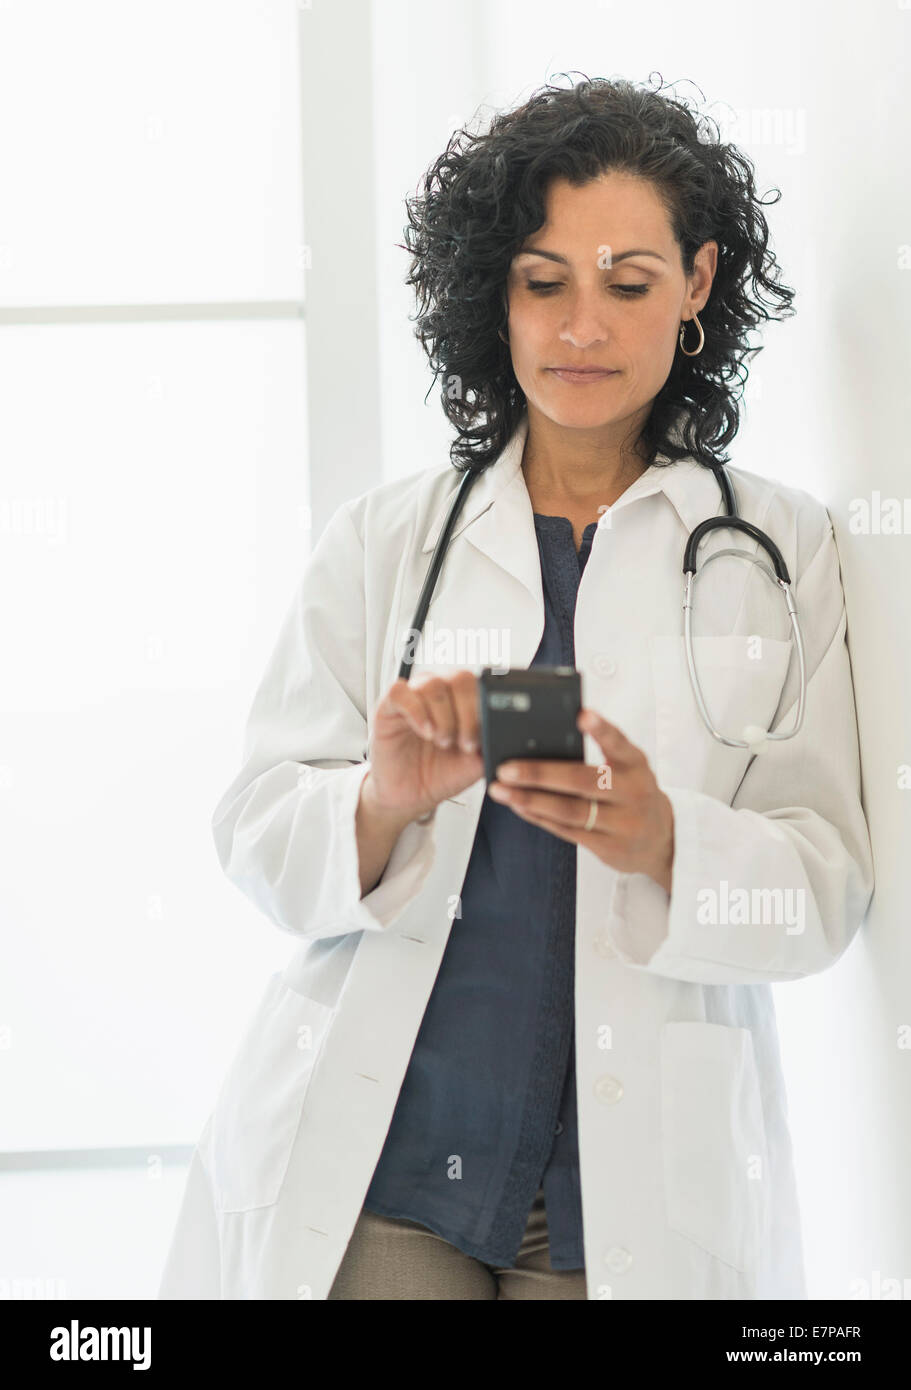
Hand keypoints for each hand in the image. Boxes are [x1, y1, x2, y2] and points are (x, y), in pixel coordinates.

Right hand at [364, 670, 484, 821]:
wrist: (411, 796)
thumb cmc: (441, 774)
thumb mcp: (475, 761)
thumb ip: (490, 741)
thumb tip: (506, 727)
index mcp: (463, 701)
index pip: (480, 683)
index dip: (486, 704)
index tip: (486, 733)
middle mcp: (440, 693)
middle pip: (459, 677)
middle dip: (467, 711)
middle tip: (466, 742)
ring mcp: (413, 697)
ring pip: (433, 684)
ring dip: (444, 716)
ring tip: (443, 741)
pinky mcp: (388, 707)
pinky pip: (400, 692)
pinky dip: (416, 712)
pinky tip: (426, 732)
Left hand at [487, 707, 674, 892]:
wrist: (662, 839)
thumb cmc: (633, 792)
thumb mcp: (628, 768)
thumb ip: (601, 753)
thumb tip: (545, 739)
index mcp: (636, 764)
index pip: (619, 742)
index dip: (601, 729)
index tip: (582, 715)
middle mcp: (633, 792)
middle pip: (582, 781)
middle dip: (540, 773)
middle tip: (506, 767)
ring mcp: (623, 822)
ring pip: (570, 810)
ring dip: (530, 799)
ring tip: (501, 790)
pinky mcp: (610, 847)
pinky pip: (568, 831)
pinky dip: (539, 817)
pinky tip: (518, 806)